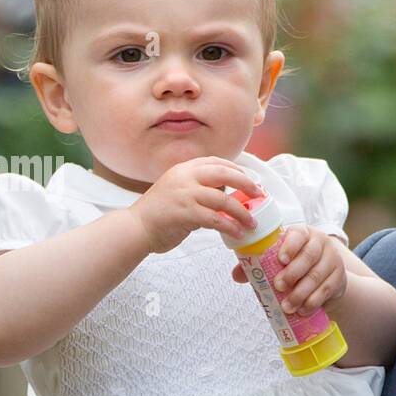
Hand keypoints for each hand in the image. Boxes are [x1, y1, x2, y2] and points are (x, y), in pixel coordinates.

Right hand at [130, 156, 263, 254]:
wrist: (136, 228)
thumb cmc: (159, 213)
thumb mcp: (178, 190)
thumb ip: (198, 188)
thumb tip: (226, 192)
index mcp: (183, 169)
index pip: (216, 162)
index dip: (236, 170)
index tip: (250, 180)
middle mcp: (184, 177)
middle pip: (224, 174)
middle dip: (246, 184)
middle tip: (259, 195)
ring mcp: (184, 194)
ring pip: (223, 199)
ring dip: (242, 212)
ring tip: (252, 223)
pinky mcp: (184, 213)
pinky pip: (215, 219)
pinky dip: (230, 226)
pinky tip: (237, 233)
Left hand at [231, 224, 346, 314]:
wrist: (326, 276)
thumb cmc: (296, 264)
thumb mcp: (279, 261)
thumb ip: (257, 266)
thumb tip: (236, 276)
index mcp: (303, 233)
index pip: (298, 234)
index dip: (290, 246)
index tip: (280, 260)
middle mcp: (321, 243)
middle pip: (309, 256)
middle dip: (293, 273)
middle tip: (278, 286)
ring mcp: (333, 259)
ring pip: (317, 276)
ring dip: (301, 293)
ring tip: (287, 306)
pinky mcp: (339, 277)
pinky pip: (326, 290)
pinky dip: (313, 301)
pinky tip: (302, 309)